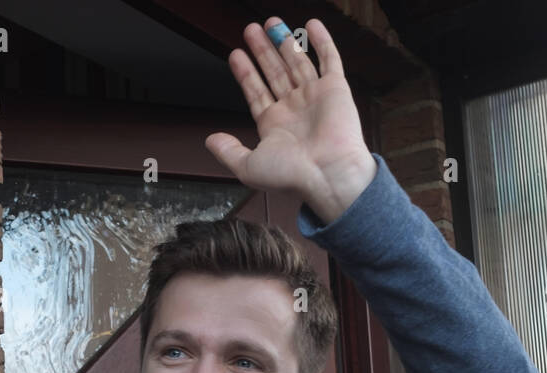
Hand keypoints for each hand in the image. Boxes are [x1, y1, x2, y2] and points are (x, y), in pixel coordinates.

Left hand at [207, 17, 376, 224]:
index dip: (245, 73)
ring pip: (297, 62)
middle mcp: (294, 108)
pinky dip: (321, 41)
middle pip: (274, 72)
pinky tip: (310, 26)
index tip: (236, 54)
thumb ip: (228, 151)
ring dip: (284, 41)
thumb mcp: (248, 166)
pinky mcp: (336, 89)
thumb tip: (210, 140)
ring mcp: (315, 97)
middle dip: (262, 51)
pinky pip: (329, 59)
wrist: (327, 174)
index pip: (256, 91)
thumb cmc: (291, 175)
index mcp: (275, 125)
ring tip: (272, 22)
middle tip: (251, 30)